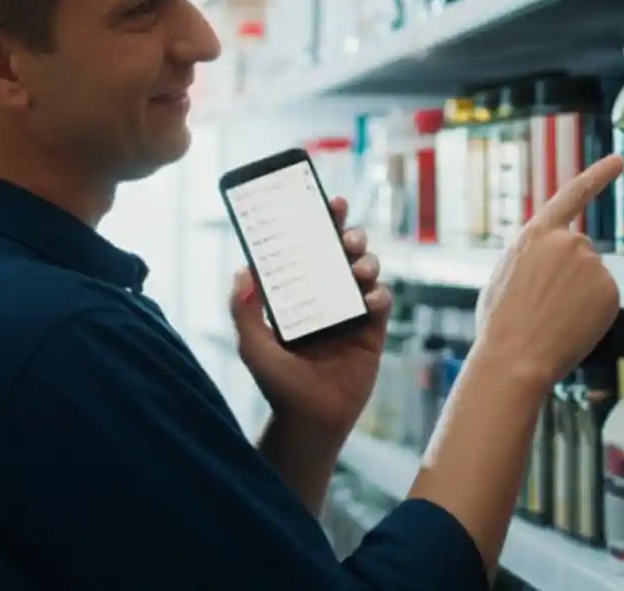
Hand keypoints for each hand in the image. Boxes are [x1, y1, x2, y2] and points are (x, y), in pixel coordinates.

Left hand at [229, 197, 391, 441]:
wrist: (308, 422)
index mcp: (299, 293)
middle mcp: (326, 297)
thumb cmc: (277, 384)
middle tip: (346, 234)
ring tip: (357, 267)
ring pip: (366, 273)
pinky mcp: (373, 334)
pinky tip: (369, 301)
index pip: (310, 249)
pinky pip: (382, 304)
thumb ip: (241, 309)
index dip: (321, 222)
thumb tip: (242, 270)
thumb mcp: (250, 344)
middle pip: (343, 254)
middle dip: (349, 235)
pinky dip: (380, 295)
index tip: (328, 201)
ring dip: (367, 261)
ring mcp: (351, 313)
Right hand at [475, 155, 623, 390]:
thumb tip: (552, 268)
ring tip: (552, 319)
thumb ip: (533, 260)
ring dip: (578, 297)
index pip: (573, 195)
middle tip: (544, 306)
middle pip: (580, 253)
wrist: (515, 359)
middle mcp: (570, 241)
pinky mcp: (611, 290)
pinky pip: (604, 300)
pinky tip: (570, 327)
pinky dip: (592, 314)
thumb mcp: (505, 276)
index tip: (620, 160)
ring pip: (592, 279)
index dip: (598, 176)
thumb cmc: (500, 324)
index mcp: (537, 234)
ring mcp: (593, 265)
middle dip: (569, 275)